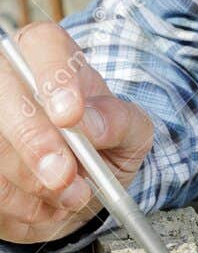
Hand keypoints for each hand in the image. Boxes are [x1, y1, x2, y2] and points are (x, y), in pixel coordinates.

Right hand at [0, 22, 153, 246]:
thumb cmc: (101, 145)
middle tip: (64, 175)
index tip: (70, 116)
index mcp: (50, 54)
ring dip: (31, 182)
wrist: (77, 186)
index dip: (53, 78)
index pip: (43, 45)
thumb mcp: (131, 132)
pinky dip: (18, 203)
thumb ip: (120, 122)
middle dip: (34, 140)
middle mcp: (10, 76)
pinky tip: (43, 207)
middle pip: (6, 95)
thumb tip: (93, 124)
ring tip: (69, 196)